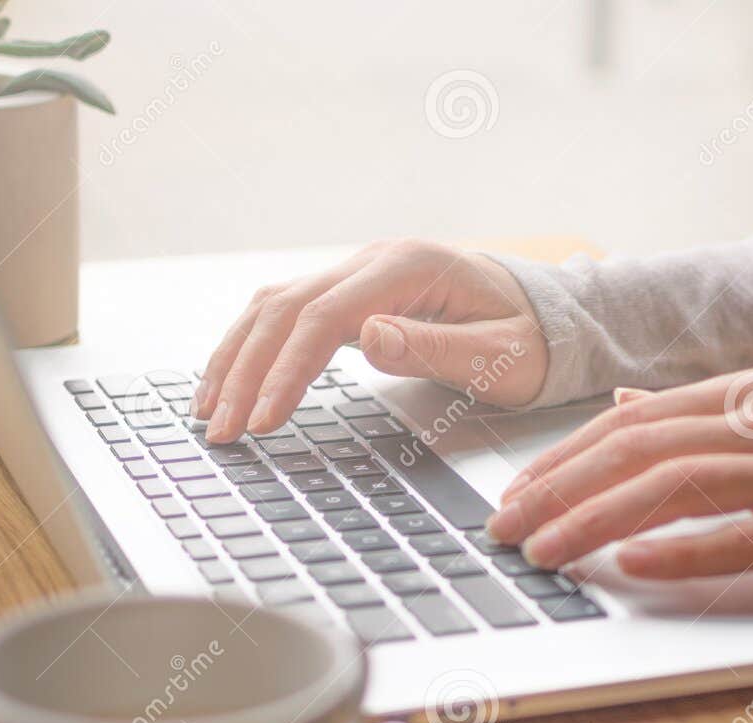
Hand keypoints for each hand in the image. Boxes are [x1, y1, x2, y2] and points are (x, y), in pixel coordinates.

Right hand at [194, 239, 546, 441]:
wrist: (545, 315)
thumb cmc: (530, 340)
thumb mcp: (501, 354)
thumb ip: (436, 347)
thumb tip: (368, 337)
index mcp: (409, 267)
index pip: (326, 316)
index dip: (289, 369)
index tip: (265, 418)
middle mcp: (373, 260)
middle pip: (286, 308)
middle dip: (245, 372)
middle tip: (221, 431)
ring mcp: (357, 273)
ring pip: (273, 307)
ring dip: (235, 358)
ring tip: (208, 413)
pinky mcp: (350, 293)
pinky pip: (285, 314)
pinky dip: (252, 348)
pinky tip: (230, 382)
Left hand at [486, 369, 752, 581]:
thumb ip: (696, 415)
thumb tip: (619, 407)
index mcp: (747, 394)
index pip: (632, 421)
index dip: (565, 457)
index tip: (515, 494)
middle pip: (644, 450)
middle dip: (564, 489)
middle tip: (509, 529)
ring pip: (683, 487)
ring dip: (603, 519)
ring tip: (550, 550)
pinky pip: (749, 537)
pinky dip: (686, 551)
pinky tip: (635, 565)